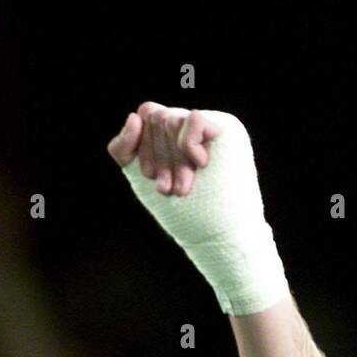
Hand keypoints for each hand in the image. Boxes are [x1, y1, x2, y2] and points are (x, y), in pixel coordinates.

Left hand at [108, 103, 288, 315]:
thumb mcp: (148, 182)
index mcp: (175, 135)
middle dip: (157, 157)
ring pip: (168, 119)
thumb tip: (134, 117)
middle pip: (154, 117)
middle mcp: (192, 126)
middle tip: (170, 190)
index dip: (141, 148)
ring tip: (183, 189)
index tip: (156, 184)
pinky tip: (200, 163)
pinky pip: (193, 119)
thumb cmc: (190, 218)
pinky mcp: (227, 130)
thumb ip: (129, 150)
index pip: (144, 117)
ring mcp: (210, 125)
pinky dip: (187, 144)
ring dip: (171, 160)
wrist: (224, 239)